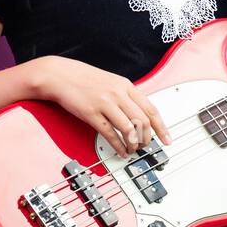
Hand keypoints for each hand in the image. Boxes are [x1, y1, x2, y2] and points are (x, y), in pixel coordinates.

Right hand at [29, 56, 171, 156]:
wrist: (60, 74)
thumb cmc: (84, 79)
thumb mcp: (111, 82)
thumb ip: (126, 96)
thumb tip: (140, 115)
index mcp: (126, 86)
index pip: (151, 109)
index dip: (161, 127)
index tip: (167, 139)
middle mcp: (118, 94)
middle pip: (143, 121)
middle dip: (147, 138)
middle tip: (146, 146)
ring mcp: (105, 103)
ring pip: (129, 128)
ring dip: (133, 144)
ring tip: (132, 150)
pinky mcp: (91, 113)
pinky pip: (110, 134)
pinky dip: (118, 146)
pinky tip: (120, 151)